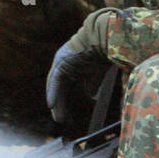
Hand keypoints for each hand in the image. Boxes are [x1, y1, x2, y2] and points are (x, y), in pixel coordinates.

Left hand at [46, 8, 118, 127]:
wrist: (105, 37)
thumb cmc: (106, 53)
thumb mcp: (98, 73)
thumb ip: (92, 84)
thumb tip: (90, 96)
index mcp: (76, 68)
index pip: (68, 88)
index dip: (66, 102)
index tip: (68, 116)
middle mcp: (66, 66)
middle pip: (61, 89)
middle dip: (61, 105)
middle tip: (62, 120)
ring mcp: (61, 62)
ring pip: (56, 86)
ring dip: (56, 102)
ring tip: (57, 116)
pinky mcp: (60, 61)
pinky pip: (55, 80)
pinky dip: (53, 92)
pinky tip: (52, 104)